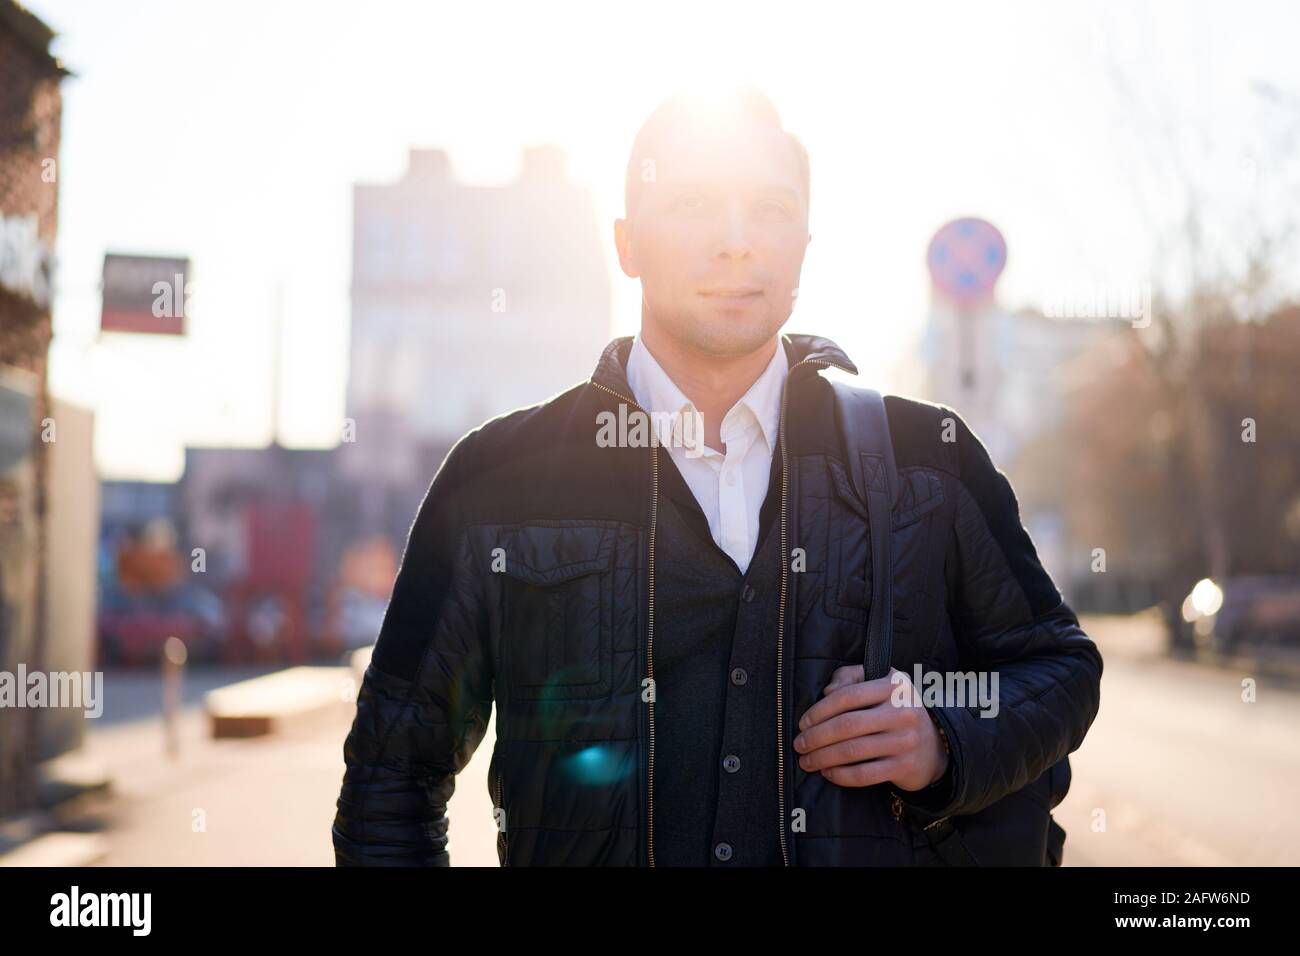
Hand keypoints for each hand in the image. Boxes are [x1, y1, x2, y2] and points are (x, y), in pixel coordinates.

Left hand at [793, 665, 948, 790]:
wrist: (933, 745)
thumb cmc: (895, 709)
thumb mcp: (879, 682)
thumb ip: (850, 677)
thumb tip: (827, 692)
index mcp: (894, 686)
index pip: (848, 696)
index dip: (820, 710)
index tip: (803, 723)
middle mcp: (902, 712)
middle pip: (847, 725)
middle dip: (816, 737)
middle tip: (799, 744)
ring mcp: (905, 741)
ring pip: (852, 751)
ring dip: (822, 758)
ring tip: (806, 761)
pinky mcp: (904, 767)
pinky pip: (864, 774)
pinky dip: (840, 775)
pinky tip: (828, 772)